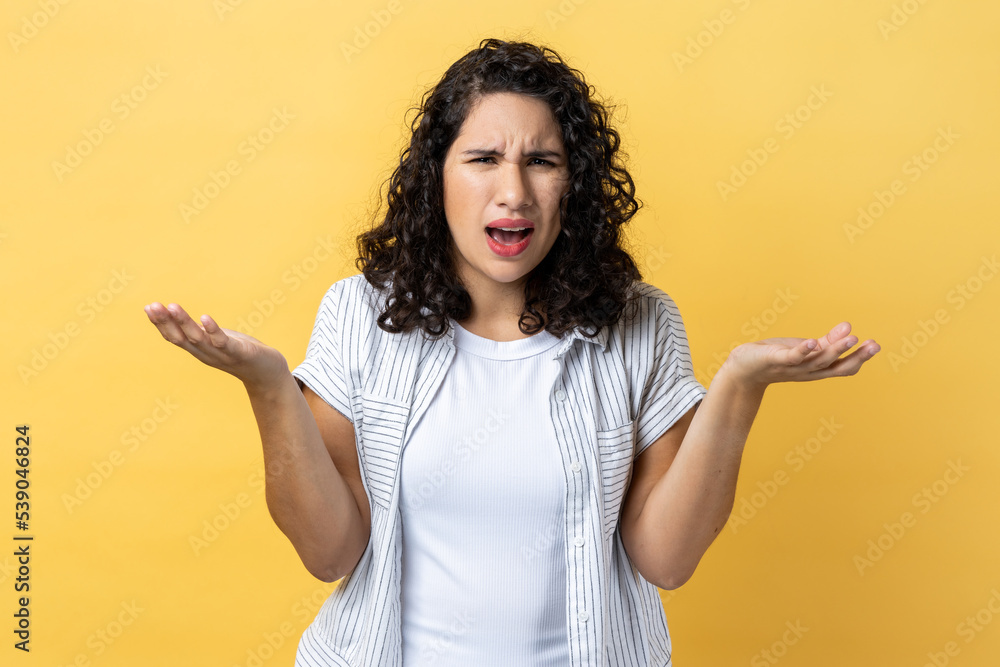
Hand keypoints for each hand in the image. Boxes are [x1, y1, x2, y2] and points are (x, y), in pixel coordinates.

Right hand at [144, 302, 288, 389]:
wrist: (267, 373)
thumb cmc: (240, 352)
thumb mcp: (215, 340)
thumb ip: (199, 331)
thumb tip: (181, 317)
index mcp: (199, 349)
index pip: (175, 337)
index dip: (161, 324)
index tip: (148, 307)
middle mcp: (206, 354)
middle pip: (181, 338)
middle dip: (165, 322)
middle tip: (152, 306)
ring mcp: (222, 355)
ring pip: (198, 339)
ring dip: (184, 323)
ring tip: (172, 306)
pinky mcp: (239, 353)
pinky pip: (223, 342)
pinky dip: (213, 330)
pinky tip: (205, 318)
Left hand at [719, 321, 879, 390]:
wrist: (744, 369)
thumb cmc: (776, 357)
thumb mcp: (804, 348)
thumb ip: (826, 341)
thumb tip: (848, 327)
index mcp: (816, 368)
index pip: (842, 367)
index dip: (860, 358)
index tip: (876, 345)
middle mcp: (808, 371)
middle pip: (836, 366)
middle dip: (856, 356)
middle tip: (873, 345)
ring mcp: (792, 367)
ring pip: (818, 360)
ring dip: (835, 348)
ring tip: (851, 336)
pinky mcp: (775, 360)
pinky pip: (792, 357)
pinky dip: (803, 351)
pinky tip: (812, 341)